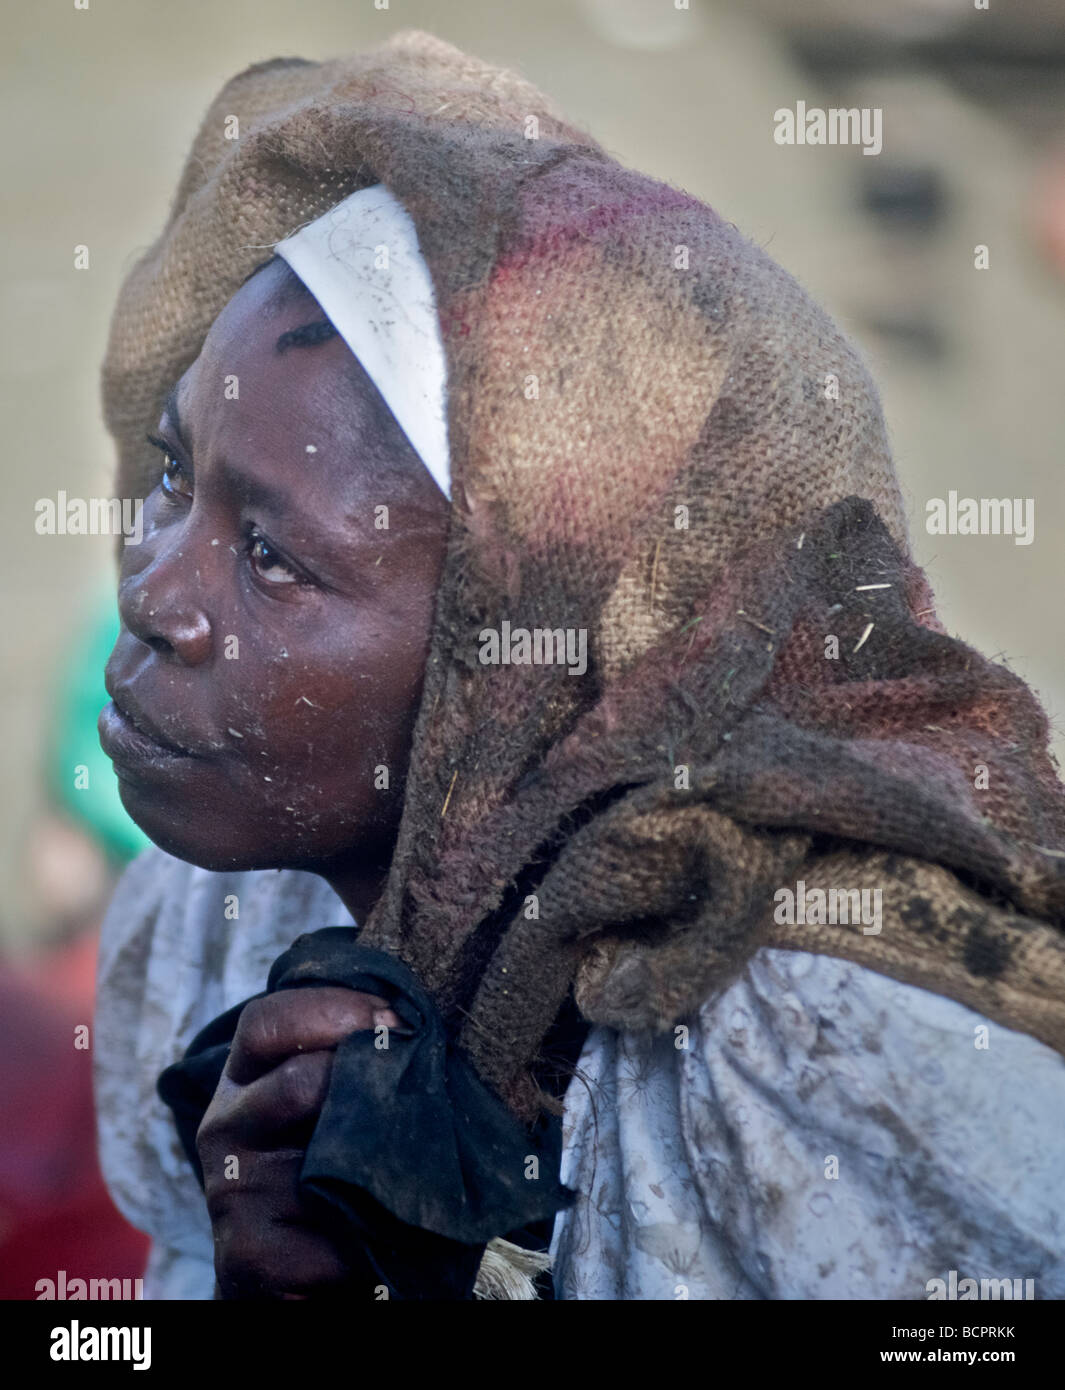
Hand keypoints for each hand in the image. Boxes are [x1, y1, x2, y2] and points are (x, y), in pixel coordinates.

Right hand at [196, 986, 401, 1298]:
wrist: (286, 1266)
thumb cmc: (319, 1157)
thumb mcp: (324, 1095)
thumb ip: (348, 1054)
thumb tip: (411, 1023)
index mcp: (242, 1078)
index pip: (266, 1023)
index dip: (333, 1009)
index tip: (395, 1019)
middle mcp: (224, 1128)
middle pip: (297, 1083)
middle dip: (369, 1079)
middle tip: (421, 1081)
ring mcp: (230, 1194)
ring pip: (322, 1161)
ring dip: (380, 1159)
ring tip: (413, 1159)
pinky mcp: (248, 1256)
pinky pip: (330, 1239)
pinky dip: (372, 1236)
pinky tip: (388, 1229)